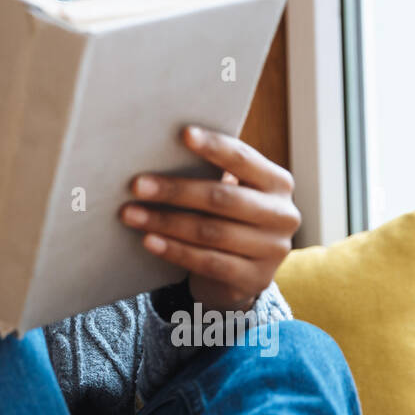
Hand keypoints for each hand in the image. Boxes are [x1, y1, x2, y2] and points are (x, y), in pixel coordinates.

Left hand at [119, 125, 300, 312]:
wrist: (242, 275)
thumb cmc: (227, 219)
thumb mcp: (230, 193)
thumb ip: (211, 174)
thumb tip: (158, 151)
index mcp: (278, 183)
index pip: (243, 159)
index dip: (213, 147)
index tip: (183, 134)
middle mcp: (283, 215)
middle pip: (221, 198)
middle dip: (175, 191)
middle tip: (136, 185)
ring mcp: (272, 250)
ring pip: (210, 232)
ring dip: (165, 222)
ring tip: (131, 214)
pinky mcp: (255, 279)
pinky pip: (208, 262)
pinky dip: (174, 250)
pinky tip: (148, 241)